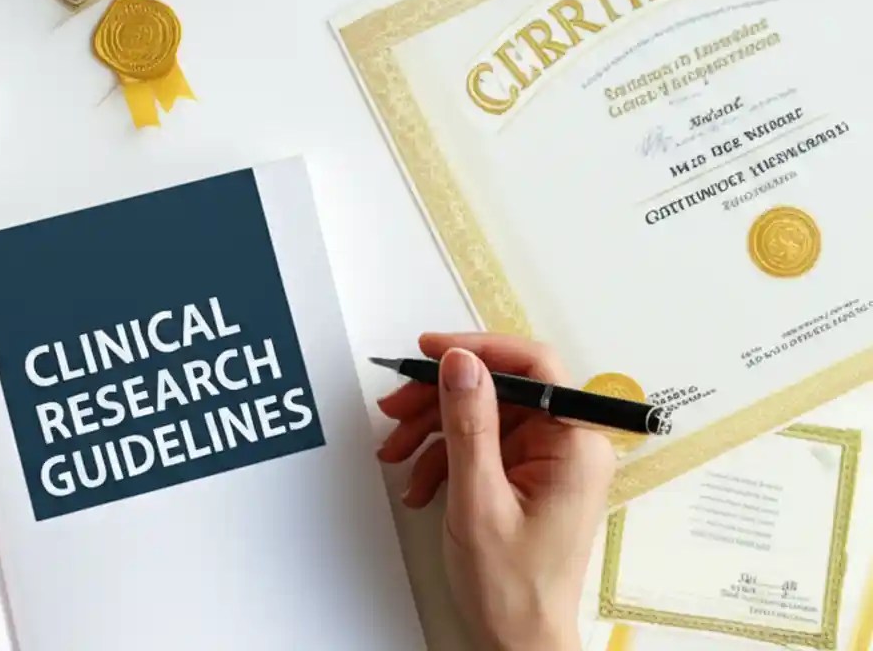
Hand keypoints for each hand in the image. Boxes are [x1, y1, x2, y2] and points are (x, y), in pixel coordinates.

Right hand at [377, 334, 614, 650]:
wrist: (518, 642)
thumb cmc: (513, 589)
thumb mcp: (478, 500)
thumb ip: (469, 425)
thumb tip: (460, 363)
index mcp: (574, 444)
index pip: (534, 365)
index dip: (479, 349)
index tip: (431, 351)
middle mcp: (567, 445)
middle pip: (499, 389)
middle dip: (440, 398)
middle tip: (395, 409)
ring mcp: (545, 461)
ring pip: (481, 416)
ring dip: (432, 431)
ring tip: (396, 454)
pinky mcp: (525, 476)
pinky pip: (479, 445)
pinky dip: (442, 458)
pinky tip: (419, 484)